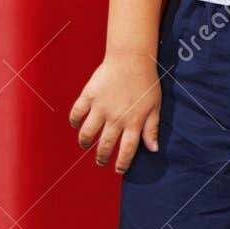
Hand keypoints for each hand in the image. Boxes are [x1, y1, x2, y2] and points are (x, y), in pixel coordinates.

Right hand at [68, 52, 162, 173]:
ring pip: (87, 133)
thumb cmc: (146, 82)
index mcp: (134, 121)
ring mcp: (100, 108)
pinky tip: (77, 125)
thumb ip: (152, 128)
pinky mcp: (89, 96)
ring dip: (85, 143)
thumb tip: (153, 149)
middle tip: (101, 161)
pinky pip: (76, 114)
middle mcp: (116, 118)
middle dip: (102, 157)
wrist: (132, 59)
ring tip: (86, 145)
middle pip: (106, 145)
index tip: (118, 170)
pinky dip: (74, 121)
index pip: (128, 149)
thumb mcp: (155, 106)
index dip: (122, 163)